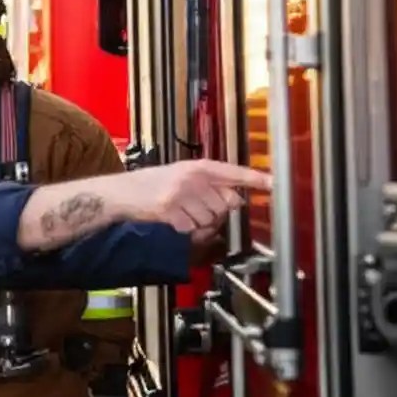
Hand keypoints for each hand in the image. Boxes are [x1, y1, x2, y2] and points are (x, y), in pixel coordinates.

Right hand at [122, 159, 267, 234]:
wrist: (120, 193)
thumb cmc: (152, 184)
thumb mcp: (182, 175)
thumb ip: (210, 184)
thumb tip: (237, 200)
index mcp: (198, 167)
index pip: (234, 172)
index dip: (257, 179)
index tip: (276, 184)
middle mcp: (192, 178)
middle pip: (225, 206)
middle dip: (214, 212)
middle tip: (193, 206)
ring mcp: (181, 194)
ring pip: (209, 220)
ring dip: (198, 223)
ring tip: (180, 212)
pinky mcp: (170, 210)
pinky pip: (191, 229)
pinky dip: (183, 229)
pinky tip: (171, 220)